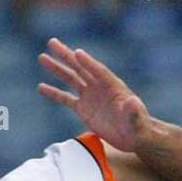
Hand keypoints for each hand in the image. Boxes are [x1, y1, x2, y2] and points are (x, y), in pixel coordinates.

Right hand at [38, 38, 152, 151]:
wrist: (135, 137)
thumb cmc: (139, 127)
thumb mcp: (138, 121)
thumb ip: (134, 111)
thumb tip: (133, 101)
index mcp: (114, 87)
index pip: (99, 71)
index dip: (89, 63)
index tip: (77, 53)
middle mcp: (100, 87)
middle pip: (81, 68)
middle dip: (67, 56)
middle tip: (52, 43)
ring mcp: (91, 97)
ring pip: (71, 79)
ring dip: (57, 69)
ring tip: (42, 58)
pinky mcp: (84, 109)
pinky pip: (66, 99)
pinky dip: (54, 93)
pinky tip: (41, 87)